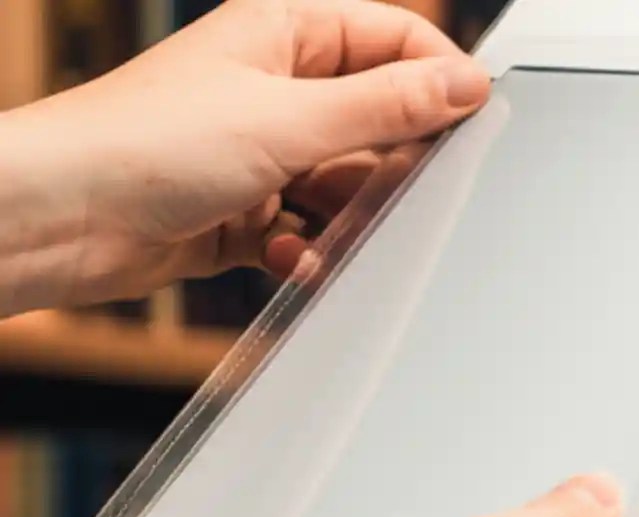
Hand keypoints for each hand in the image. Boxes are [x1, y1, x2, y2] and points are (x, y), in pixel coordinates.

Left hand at [0, 0, 488, 315]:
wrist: (59, 220)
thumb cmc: (142, 145)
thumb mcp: (290, 118)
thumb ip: (388, 105)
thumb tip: (465, 85)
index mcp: (286, 34)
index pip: (395, 41)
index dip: (438, 80)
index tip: (472, 122)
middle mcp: (278, 88)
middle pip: (377, 122)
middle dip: (386, 167)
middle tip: (389, 194)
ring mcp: (263, 150)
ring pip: (346, 184)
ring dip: (344, 217)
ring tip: (322, 231)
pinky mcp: (247, 210)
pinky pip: (310, 228)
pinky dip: (309, 247)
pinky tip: (290, 255)